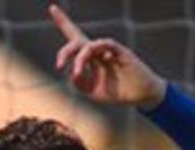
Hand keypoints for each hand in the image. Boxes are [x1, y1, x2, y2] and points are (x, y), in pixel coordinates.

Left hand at [49, 4, 165, 107]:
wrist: (141, 95)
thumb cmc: (117, 92)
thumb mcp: (92, 91)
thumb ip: (79, 82)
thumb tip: (73, 71)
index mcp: (90, 58)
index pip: (74, 37)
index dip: (63, 22)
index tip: (52, 8)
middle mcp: (97, 50)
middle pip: (77, 41)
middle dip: (65, 52)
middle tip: (59, 65)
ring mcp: (108, 50)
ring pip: (88, 46)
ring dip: (80, 60)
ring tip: (77, 74)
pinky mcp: (120, 51)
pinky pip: (106, 44)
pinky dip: (97, 50)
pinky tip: (97, 60)